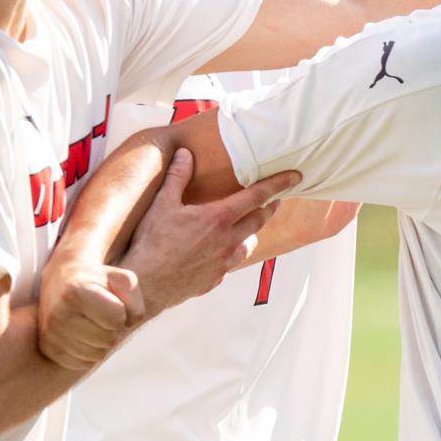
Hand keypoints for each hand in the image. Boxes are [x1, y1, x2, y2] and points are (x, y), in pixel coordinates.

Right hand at [37, 259, 144, 371]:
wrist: (62, 279)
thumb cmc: (99, 280)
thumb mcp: (123, 280)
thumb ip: (135, 300)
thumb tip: (126, 325)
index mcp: (76, 292)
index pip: (116, 318)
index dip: (121, 311)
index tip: (109, 300)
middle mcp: (58, 314)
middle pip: (108, 340)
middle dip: (112, 328)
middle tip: (100, 313)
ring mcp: (50, 334)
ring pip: (97, 355)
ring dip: (102, 341)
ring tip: (92, 322)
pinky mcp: (48, 349)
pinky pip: (84, 363)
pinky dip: (90, 351)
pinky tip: (83, 333)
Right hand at [120, 152, 300, 321]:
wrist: (145, 286)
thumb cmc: (152, 244)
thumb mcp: (162, 204)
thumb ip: (178, 177)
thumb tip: (186, 153)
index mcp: (219, 218)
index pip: (257, 196)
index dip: (277, 184)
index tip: (295, 177)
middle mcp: (228, 241)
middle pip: (259, 220)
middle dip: (270, 207)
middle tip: (275, 199)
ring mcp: (224, 262)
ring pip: (249, 243)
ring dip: (251, 232)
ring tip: (247, 225)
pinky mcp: (216, 279)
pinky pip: (231, 263)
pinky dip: (230, 254)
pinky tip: (220, 251)